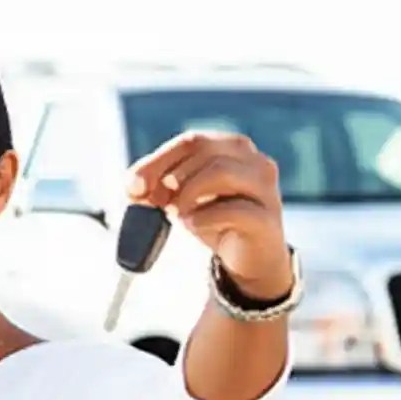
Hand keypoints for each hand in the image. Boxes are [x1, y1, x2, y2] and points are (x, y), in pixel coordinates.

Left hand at [127, 130, 292, 299]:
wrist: (249, 258)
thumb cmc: (214, 219)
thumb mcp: (179, 197)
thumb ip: (154, 186)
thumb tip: (133, 187)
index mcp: (232, 147)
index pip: (190, 141)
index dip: (157, 162)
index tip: (134, 186)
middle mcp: (254, 160)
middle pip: (203, 151)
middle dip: (169, 178)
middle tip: (154, 203)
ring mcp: (265, 189)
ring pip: (220, 171)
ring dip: (187, 194)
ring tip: (176, 214)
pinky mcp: (267, 219)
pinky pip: (234, 209)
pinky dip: (204, 217)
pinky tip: (192, 225)